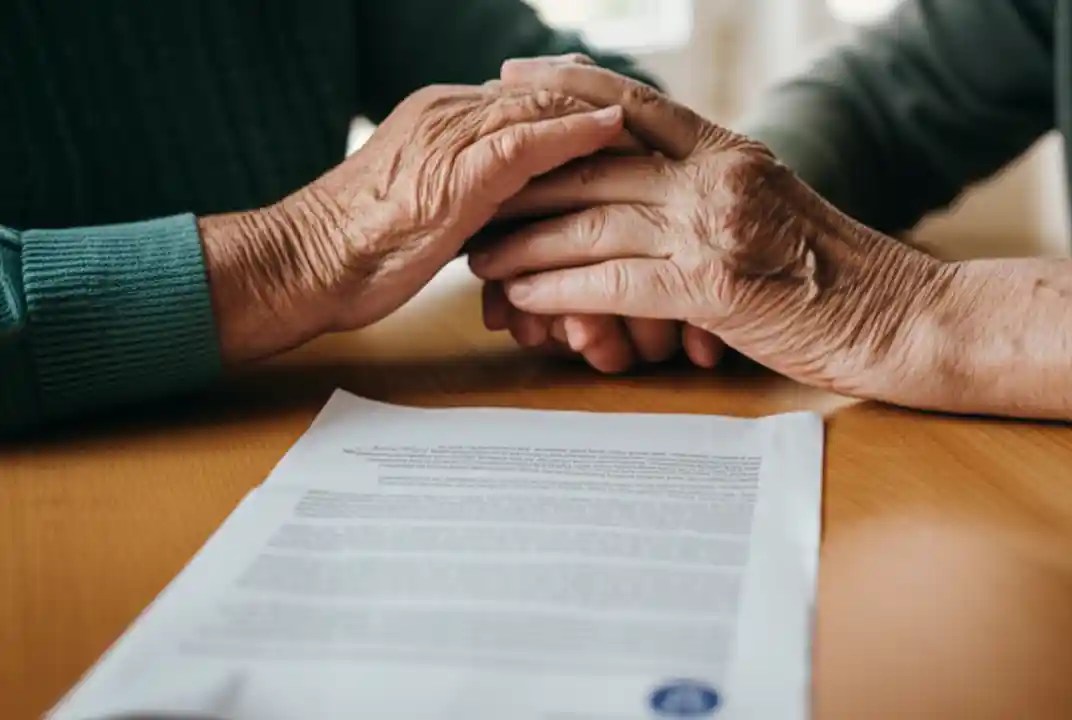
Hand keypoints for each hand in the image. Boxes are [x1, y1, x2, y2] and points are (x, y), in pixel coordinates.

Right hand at [200, 83, 624, 361]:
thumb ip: (473, 195)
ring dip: (600, 117)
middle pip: (544, 94)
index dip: (579, 106)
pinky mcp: (456, 173)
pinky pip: (527, 142)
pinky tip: (614, 134)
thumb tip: (520, 209)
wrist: (305, 265)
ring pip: (543, 109)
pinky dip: (573, 135)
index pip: (527, 99)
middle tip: (657, 118)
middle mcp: (450, 114)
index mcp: (442, 116)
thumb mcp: (430, 211)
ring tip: (654, 126)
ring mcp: (452, 138)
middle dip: (601, 105)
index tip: (629, 119)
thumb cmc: (362, 252)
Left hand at [472, 62, 955, 404]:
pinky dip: (559, 293)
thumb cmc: (836, 269)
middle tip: (469, 186)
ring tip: (478, 257)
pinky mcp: (711, 290)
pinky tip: (522, 301)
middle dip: (521, 178)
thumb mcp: (776, 203)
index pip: (633, 105)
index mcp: (729, 150)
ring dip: (524, 245)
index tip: (511, 75)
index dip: (565, 86)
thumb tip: (657, 182)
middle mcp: (715, 178)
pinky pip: (613, 285)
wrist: (896, 317)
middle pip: (592, 165)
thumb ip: (715, 184)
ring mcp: (712, 230)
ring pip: (590, 225)